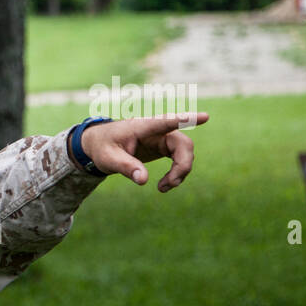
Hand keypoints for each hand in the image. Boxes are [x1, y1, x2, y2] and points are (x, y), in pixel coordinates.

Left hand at [71, 113, 208, 191]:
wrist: (100, 145)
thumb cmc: (103, 147)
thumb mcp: (108, 159)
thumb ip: (126, 167)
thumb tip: (144, 180)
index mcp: (142, 127)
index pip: (166, 122)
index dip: (185, 120)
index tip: (205, 117)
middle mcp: (158, 130)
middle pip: (183, 143)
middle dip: (182, 166)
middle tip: (168, 185)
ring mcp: (163, 138)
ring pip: (185, 152)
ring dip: (180, 172)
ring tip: (162, 188)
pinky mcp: (165, 147)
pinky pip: (181, 158)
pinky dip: (177, 172)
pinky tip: (165, 185)